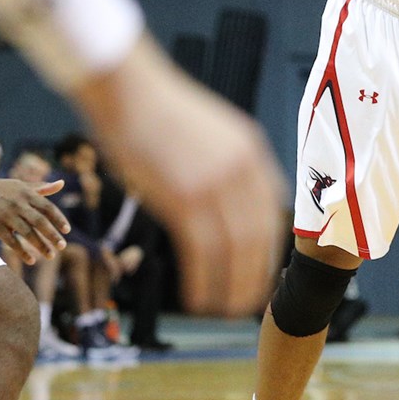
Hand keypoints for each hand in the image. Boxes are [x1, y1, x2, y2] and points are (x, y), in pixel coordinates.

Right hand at [0, 177, 69, 265]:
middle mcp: (19, 204)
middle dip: (52, 235)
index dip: (58, 219)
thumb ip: (42, 188)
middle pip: (40, 221)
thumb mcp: (22, 185)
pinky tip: (31, 260)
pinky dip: (22, 251)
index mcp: (27, 194)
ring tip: (50, 255)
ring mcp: (7, 215)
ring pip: (28, 233)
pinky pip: (11, 241)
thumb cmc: (0, 188)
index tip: (67, 231)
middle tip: (62, 246)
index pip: (48, 208)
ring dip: (41, 245)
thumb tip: (61, 184)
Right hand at [73, 35, 283, 318]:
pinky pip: (202, 252)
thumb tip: (226, 201)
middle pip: (257, 236)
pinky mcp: (184, 198)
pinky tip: (198, 299)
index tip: (262, 270)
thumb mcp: (209, 133)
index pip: (271, 211)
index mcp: (251, 151)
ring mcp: (214, 184)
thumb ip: (226, 165)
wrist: (127, 88)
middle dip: (255, 275)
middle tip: (247, 303)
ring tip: (224, 311)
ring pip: (233, 250)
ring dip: (231, 286)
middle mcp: (241, 170)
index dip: (268, 246)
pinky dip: (204, 281)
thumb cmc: (157, 111)